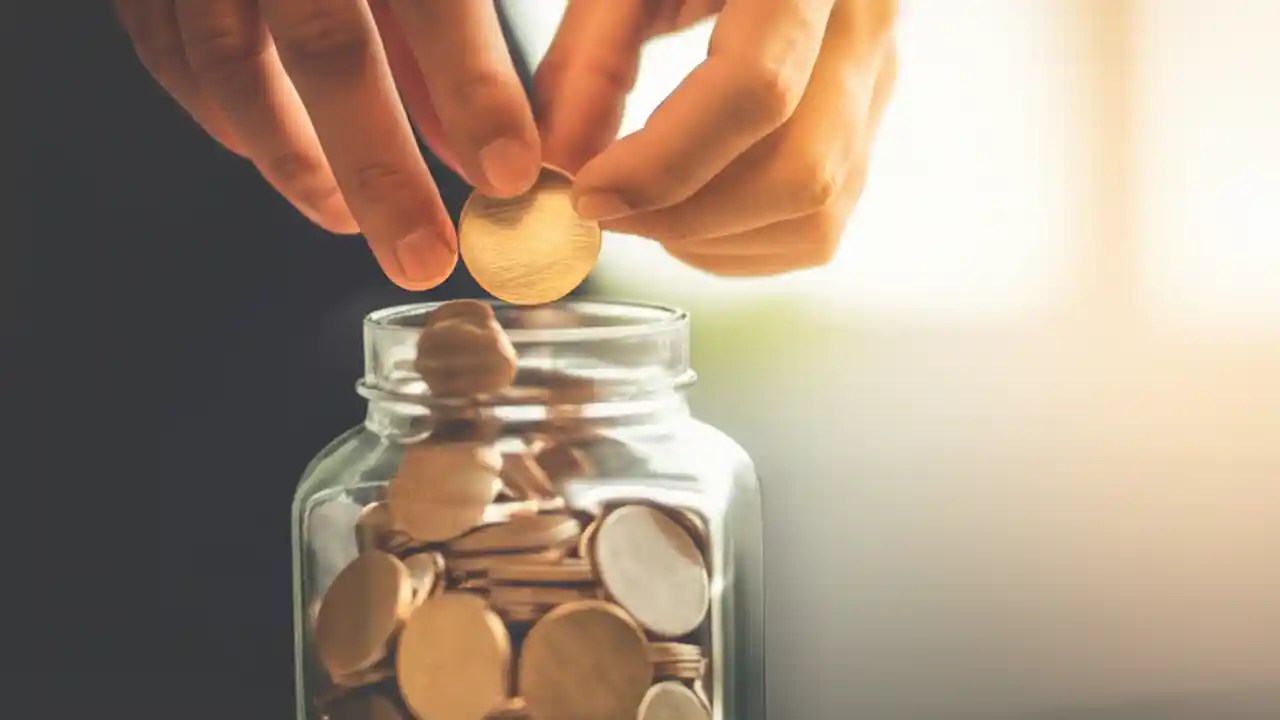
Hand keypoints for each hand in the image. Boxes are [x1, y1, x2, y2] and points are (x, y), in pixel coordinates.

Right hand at [115, 0, 541, 289]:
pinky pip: (171, 50)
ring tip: (353, 223)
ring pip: (231, 62)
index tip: (510, 172)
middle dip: (380, 166)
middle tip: (427, 254)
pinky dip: (227, 117)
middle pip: (325, 44)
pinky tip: (273, 157)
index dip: (472, 86)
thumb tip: (481, 144)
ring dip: (296, 160)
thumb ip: (455, 30)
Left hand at [536, 0, 897, 275]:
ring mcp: (876, 83)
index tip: (589, 192)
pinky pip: (818, 228)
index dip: (665, 162)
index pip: (757, 89)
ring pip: (814, 213)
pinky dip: (740, 247)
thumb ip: (590, 58)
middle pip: (799, 170)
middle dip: (685, 216)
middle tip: (606, 208)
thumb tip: (561, 162)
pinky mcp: (866, 127)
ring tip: (642, 210)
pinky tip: (687, 217)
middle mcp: (864, 29)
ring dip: (711, 239)